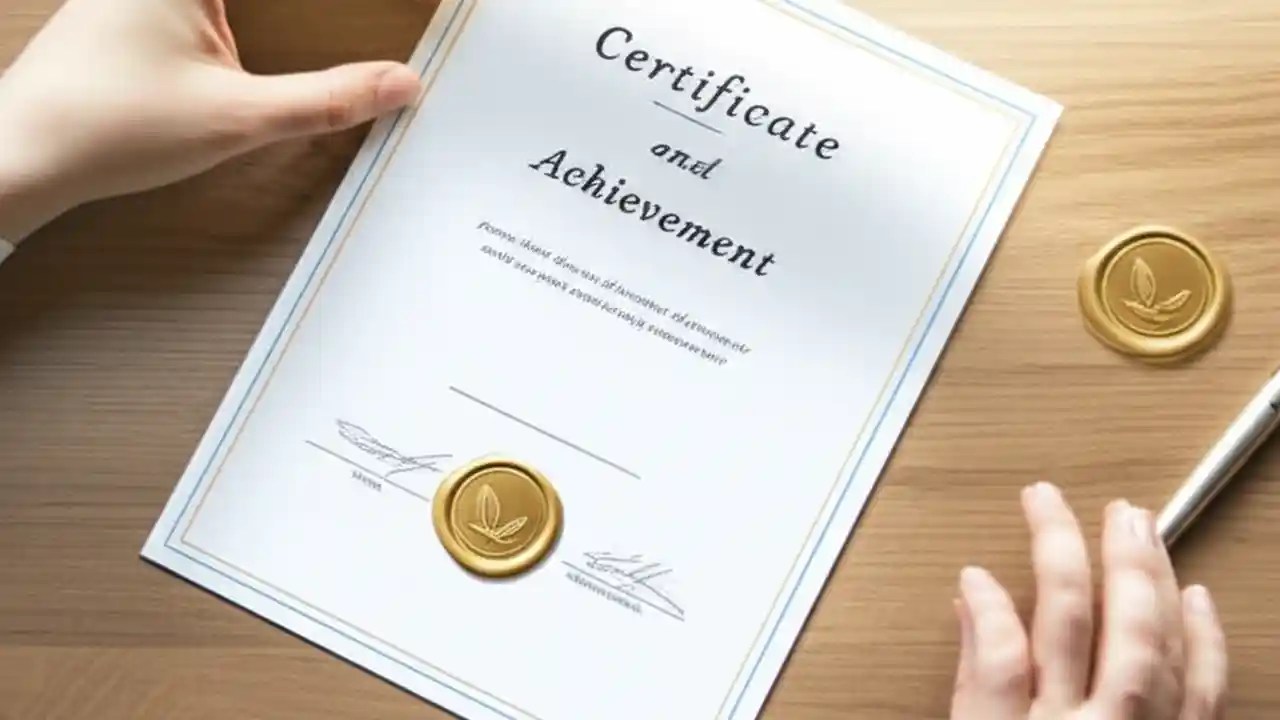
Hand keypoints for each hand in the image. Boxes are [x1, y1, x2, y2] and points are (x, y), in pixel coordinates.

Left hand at [0, 0, 421, 242]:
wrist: (21, 155)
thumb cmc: (108, 128)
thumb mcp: (239, 117)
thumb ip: (328, 99)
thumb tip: (397, 84)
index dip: (339, 6)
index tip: (401, 8)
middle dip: (306, 13)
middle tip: (370, 20)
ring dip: (280, 17)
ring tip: (340, 25)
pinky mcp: (126, 4)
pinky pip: (204, 2)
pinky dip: (233, 15)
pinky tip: (241, 39)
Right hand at [951, 484, 1227, 718]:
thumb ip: (976, 678)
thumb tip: (969, 599)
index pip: (1002, 654)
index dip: (989, 604)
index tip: (976, 570)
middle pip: (1077, 627)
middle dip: (1065, 551)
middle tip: (1052, 498)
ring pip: (1147, 643)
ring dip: (1140, 572)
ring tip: (1132, 521)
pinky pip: (1204, 690)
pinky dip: (1204, 638)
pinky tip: (1192, 592)